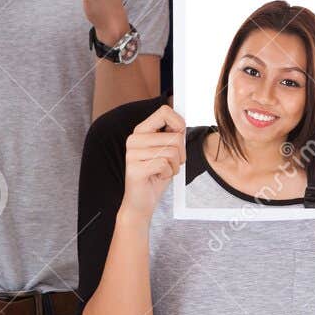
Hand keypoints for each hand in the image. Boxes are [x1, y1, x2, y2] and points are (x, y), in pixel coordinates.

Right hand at [121, 103, 185, 218]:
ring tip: (163, 171)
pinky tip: (158, 177)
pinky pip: (164, 164)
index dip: (179, 123)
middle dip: (181, 153)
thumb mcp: (166, 152)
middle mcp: (134, 139)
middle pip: (174, 136)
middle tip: (171, 163)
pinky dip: (168, 174)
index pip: (164, 111)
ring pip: (171, 151)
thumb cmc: (155, 176)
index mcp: (141, 131)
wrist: (140, 203)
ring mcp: (132, 154)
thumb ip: (172, 135)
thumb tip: (182, 123)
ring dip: (174, 166)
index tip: (180, 136)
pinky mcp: (135, 168)